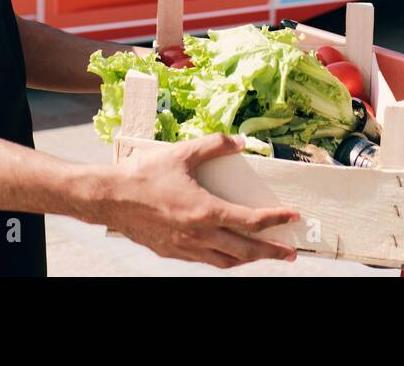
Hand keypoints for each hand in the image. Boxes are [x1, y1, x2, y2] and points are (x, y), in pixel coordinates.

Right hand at [93, 133, 299, 267]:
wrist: (110, 198)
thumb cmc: (144, 174)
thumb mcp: (182, 153)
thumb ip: (214, 145)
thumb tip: (240, 141)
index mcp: (206, 211)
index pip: (252, 220)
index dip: (276, 219)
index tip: (293, 217)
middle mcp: (200, 235)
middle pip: (246, 250)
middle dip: (272, 252)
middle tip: (291, 253)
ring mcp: (186, 248)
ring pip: (226, 261)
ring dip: (248, 259)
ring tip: (262, 255)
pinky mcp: (172, 253)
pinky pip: (205, 262)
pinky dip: (223, 259)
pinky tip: (225, 253)